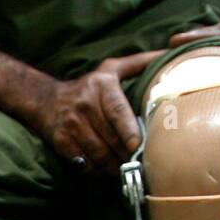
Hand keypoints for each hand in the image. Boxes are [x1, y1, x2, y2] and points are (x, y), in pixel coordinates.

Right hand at [36, 50, 163, 173]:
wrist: (45, 99)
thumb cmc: (88, 85)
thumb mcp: (111, 68)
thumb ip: (141, 62)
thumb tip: (175, 49)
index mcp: (102, 86)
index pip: (117, 111)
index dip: (127, 130)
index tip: (137, 145)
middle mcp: (85, 105)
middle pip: (111, 138)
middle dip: (126, 155)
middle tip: (141, 165)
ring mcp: (71, 125)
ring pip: (98, 153)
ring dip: (114, 167)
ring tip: (125, 171)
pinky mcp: (61, 141)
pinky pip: (83, 162)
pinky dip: (97, 170)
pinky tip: (105, 170)